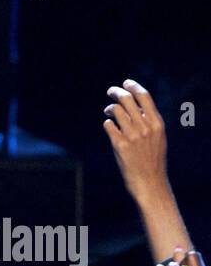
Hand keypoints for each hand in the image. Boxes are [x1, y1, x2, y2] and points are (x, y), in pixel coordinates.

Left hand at [102, 79, 167, 201]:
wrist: (150, 182)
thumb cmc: (153, 160)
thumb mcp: (158, 138)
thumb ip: (148, 121)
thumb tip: (132, 105)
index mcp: (157, 123)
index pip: (144, 96)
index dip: (133, 86)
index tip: (126, 83)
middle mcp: (145, 127)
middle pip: (126, 99)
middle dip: (116, 92)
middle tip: (111, 92)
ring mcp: (132, 135)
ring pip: (115, 110)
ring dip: (110, 108)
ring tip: (108, 112)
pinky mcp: (120, 144)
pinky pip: (109, 125)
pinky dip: (108, 123)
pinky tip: (110, 127)